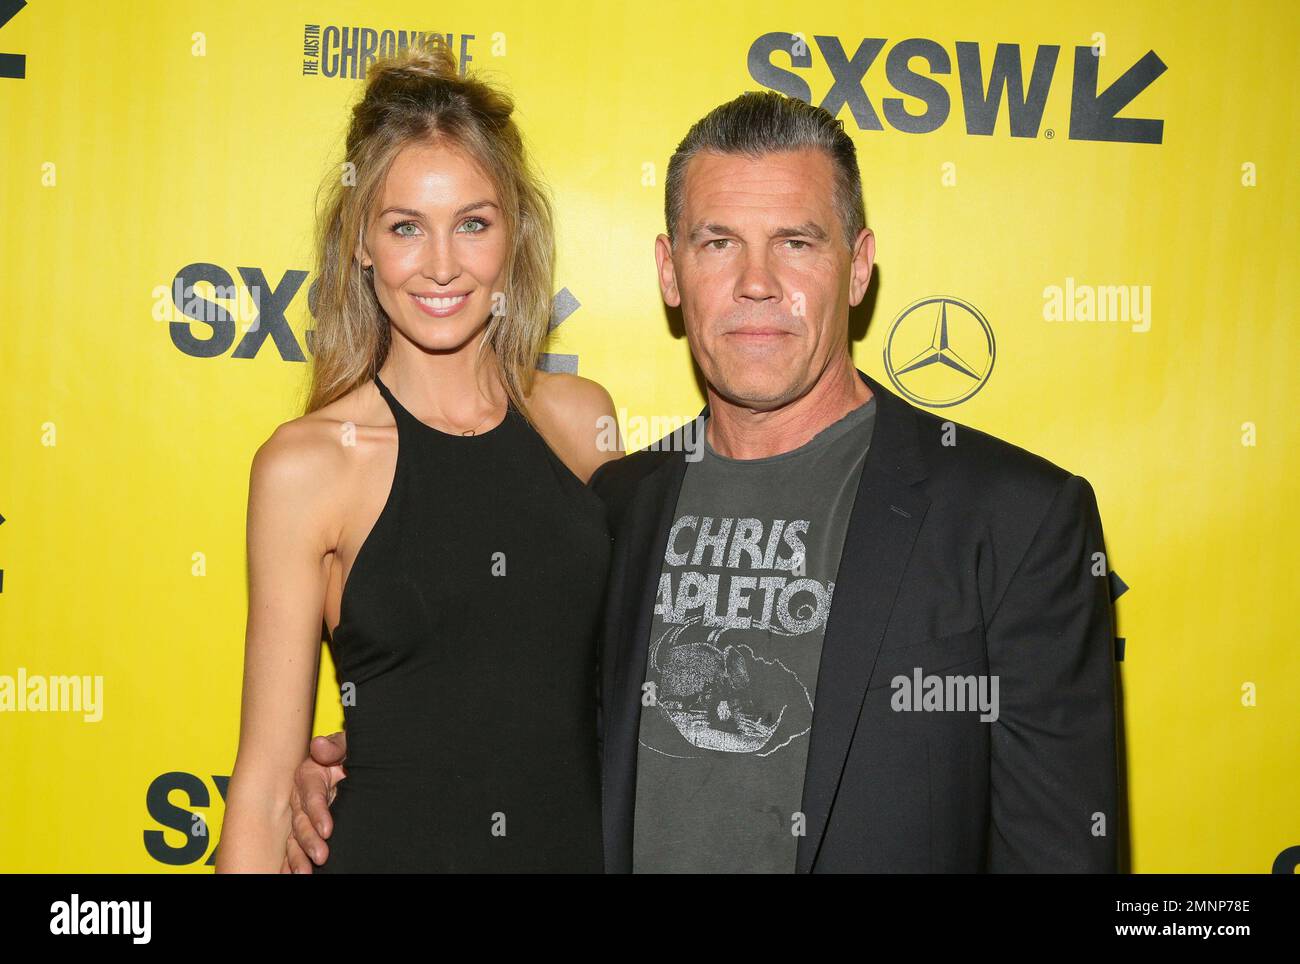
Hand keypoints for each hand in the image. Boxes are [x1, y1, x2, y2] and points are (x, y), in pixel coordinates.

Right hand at [283, 731, 347, 872]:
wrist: (361, 764)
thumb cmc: (352, 753)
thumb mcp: (348, 745)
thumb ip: (336, 745)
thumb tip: (319, 746)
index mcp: (310, 774)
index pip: (311, 794)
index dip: (317, 812)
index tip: (327, 829)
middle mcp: (303, 796)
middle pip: (300, 819)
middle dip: (308, 839)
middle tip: (321, 856)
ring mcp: (304, 814)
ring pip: (295, 837)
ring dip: (297, 856)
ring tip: (304, 873)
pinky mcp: (308, 828)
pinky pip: (295, 846)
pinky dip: (291, 861)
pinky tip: (291, 874)